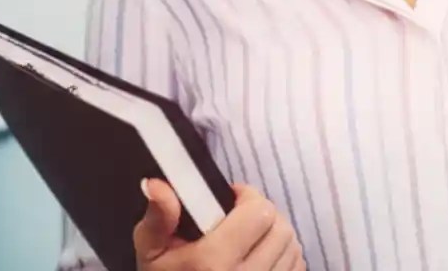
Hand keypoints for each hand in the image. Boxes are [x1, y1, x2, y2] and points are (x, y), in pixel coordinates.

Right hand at [134, 178, 305, 270]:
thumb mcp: (151, 251)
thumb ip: (158, 217)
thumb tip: (157, 185)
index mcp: (212, 262)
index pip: (259, 213)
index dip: (248, 196)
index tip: (232, 198)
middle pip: (281, 229)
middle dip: (263, 215)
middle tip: (241, 217)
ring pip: (293, 248)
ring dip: (276, 236)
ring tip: (251, 237)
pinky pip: (296, 268)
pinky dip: (285, 258)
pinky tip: (262, 257)